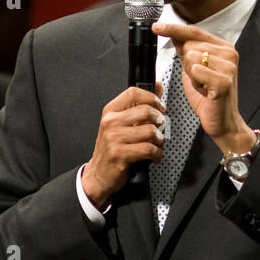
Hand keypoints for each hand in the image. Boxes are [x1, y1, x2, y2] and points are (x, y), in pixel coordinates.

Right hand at [81, 84, 165, 203]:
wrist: (99, 173)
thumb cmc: (113, 147)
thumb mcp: (121, 123)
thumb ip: (140, 104)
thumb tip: (158, 86)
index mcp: (110, 111)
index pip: (133, 93)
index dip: (152, 98)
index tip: (160, 107)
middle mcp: (110, 122)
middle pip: (146, 111)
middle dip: (159, 121)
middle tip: (160, 128)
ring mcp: (114, 139)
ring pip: (150, 131)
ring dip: (159, 140)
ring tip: (156, 144)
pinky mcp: (120, 155)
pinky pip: (149, 149)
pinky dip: (157, 154)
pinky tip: (154, 156)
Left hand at [151, 22, 253, 154]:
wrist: (223, 122)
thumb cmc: (210, 99)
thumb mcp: (194, 71)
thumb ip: (187, 52)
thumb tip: (175, 35)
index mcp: (223, 48)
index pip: (194, 31)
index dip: (173, 28)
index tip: (156, 27)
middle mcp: (229, 54)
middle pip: (190, 44)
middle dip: (186, 63)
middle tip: (199, 79)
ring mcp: (228, 66)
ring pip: (191, 57)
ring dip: (191, 75)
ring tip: (203, 85)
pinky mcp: (224, 80)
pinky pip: (196, 71)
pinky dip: (195, 83)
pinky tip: (205, 90)